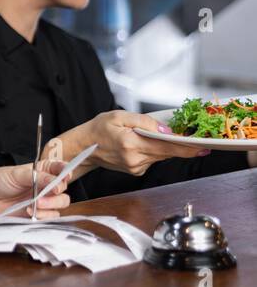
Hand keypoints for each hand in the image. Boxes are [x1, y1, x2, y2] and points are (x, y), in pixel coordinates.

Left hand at [0, 160, 71, 218]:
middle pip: (63, 188)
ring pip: (61, 203)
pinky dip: (45, 215)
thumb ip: (36, 176)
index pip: (60, 168)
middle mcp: (45, 186)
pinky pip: (52, 217)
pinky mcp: (39, 214)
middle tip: (47, 192)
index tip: (65, 174)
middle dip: (57, 191)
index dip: (66, 170)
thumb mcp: (15, 174)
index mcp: (41, 171)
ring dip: (51, 204)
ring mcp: (43, 201)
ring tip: (35, 204)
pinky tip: (31, 212)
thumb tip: (54, 180)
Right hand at [62, 110, 209, 176]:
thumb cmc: (98, 129)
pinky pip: (153, 158)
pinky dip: (153, 150)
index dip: (187, 147)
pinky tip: (142, 144)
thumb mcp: (118, 116)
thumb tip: (166, 130)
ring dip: (164, 146)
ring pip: (161, 155)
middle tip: (189, 135)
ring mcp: (135, 167)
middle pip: (167, 152)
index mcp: (130, 144)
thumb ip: (144, 121)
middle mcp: (134, 159)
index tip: (203, 147)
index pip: (166, 147)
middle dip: (178, 144)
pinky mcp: (136, 170)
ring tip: (153, 135)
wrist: (83, 148)